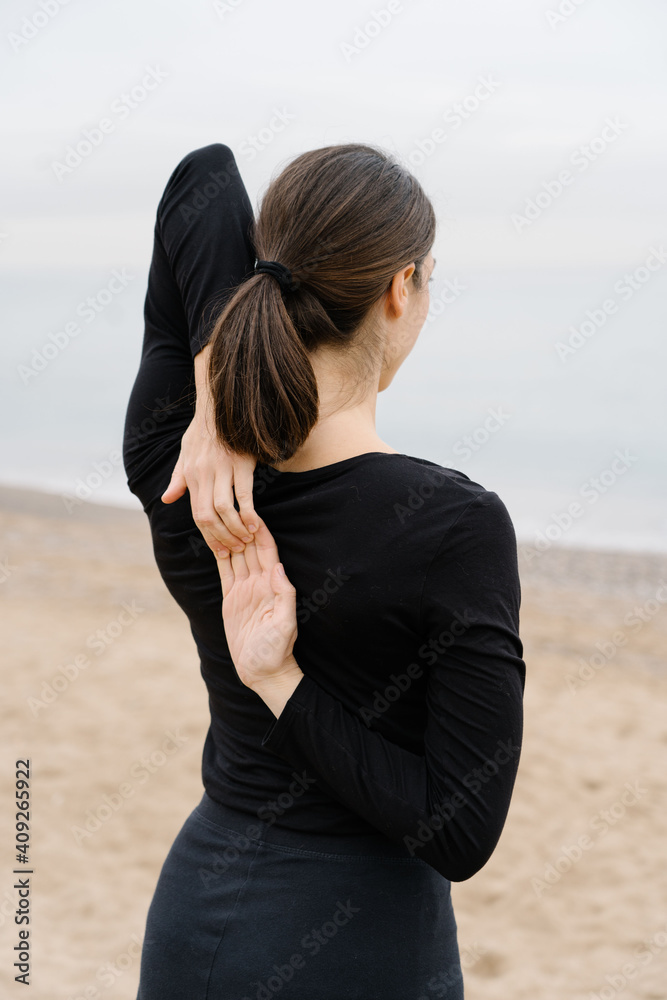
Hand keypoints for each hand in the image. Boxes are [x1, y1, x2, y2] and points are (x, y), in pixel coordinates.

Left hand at [161, 345, 259, 556]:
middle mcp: (203, 474)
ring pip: (224, 510)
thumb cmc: (204, 430)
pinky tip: (255, 525)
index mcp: (191, 475)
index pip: (196, 514)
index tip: (219, 550)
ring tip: (246, 540)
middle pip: (208, 516)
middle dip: (221, 538)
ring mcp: (222, 469)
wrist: (220, 404)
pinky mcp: (241, 463)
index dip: (207, 536)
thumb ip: (178, 478)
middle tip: (234, 550)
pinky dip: (248, 513)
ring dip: (235, 529)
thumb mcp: (185, 453)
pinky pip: (243, 494)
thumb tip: (166, 499)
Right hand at [216, 517, 302, 709]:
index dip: (261, 531)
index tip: (253, 511)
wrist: (264, 671)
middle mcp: (258, 583)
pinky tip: (215, 541)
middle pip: (250, 548)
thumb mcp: (285, 624)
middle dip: (242, 526)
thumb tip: (278, 567)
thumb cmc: (278, 651)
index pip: (267, 551)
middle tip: (231, 504)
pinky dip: (220, 556)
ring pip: (236, 556)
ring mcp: (244, 590)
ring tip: (219, 515)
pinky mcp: (231, 599)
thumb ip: (284, 595)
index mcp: (272, 586)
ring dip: (230, 536)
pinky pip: (225, 572)